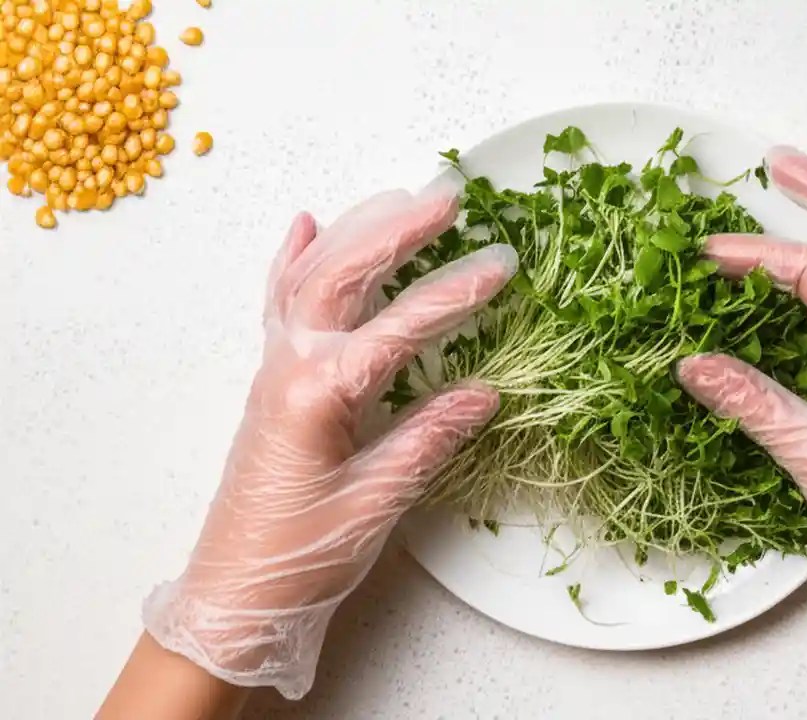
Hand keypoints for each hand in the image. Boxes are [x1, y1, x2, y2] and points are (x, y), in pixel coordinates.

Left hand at [140, 188, 516, 698]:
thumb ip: (429, 439)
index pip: (397, 329)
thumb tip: (486, 392)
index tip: (501, 266)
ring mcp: (275, 370)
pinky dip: (292, 258)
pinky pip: (279, 302)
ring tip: (398, 198)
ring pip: (309, 277)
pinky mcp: (273, 383)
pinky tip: (305, 225)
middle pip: (342, 276)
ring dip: (355, 232)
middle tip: (447, 197)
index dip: (452, 296)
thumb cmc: (301, 557)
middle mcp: (289, 368)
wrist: (234, 597)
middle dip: (396, 230)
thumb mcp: (378, 503)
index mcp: (318, 395)